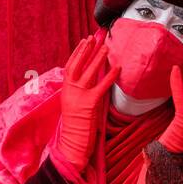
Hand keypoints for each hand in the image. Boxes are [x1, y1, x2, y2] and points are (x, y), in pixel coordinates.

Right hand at [53, 34, 118, 175]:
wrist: (71, 145)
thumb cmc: (74, 129)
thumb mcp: (73, 107)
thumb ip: (78, 94)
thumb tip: (87, 82)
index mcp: (65, 91)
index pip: (70, 67)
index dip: (77, 53)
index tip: (84, 42)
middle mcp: (70, 91)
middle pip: (78, 65)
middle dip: (86, 50)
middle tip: (94, 38)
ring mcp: (79, 97)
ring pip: (88, 72)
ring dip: (97, 58)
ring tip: (106, 47)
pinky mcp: (89, 104)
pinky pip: (101, 86)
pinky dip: (109, 76)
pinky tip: (117, 67)